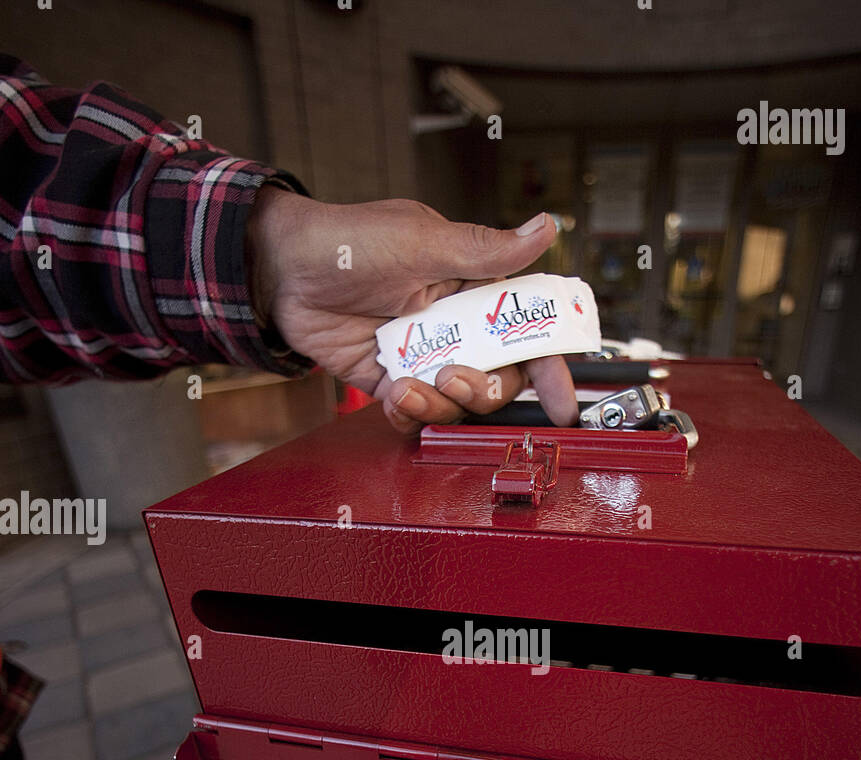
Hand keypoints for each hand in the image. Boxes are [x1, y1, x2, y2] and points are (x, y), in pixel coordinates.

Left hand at [246, 190, 577, 435]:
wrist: (282, 270)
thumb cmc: (350, 243)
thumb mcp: (424, 243)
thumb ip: (487, 250)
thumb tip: (545, 228)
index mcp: (473, 287)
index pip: (527, 330)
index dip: (550, 367)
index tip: (561, 402)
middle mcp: (455, 323)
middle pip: (498, 376)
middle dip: (486, 389)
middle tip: (458, 380)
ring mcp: (424, 353)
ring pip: (457, 400)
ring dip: (441, 402)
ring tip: (413, 387)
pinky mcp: (391, 377)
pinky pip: (415, 410)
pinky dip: (408, 412)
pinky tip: (395, 395)